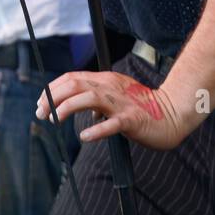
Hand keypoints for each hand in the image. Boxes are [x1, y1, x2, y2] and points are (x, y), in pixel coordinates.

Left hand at [36, 69, 192, 150]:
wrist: (172, 114)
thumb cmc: (143, 107)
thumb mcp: (116, 96)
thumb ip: (98, 98)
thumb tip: (80, 108)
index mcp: (105, 80)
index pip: (72, 78)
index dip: (52, 89)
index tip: (41, 103)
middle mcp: (110, 88)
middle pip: (75, 85)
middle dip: (53, 98)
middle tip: (42, 114)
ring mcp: (121, 103)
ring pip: (88, 99)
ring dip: (67, 108)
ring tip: (55, 120)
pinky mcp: (131, 119)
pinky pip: (111, 124)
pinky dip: (96, 130)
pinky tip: (85, 137)